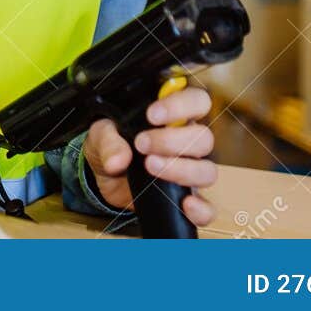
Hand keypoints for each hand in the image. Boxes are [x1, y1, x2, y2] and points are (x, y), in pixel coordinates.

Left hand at [82, 84, 216, 226]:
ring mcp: (190, 171)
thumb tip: (118, 160)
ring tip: (150, 166)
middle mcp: (188, 143)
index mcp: (174, 117)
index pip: (197, 101)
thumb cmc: (111, 145)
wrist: (104, 177)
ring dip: (181, 169)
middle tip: (141, 144)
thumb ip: (109, 141)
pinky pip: (208, 208)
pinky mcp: (186, 198)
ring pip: (208, 170)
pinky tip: (185, 205)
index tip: (152, 115)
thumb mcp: (102, 135)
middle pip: (204, 138)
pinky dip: (202, 209)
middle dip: (171, 141)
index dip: (181, 105)